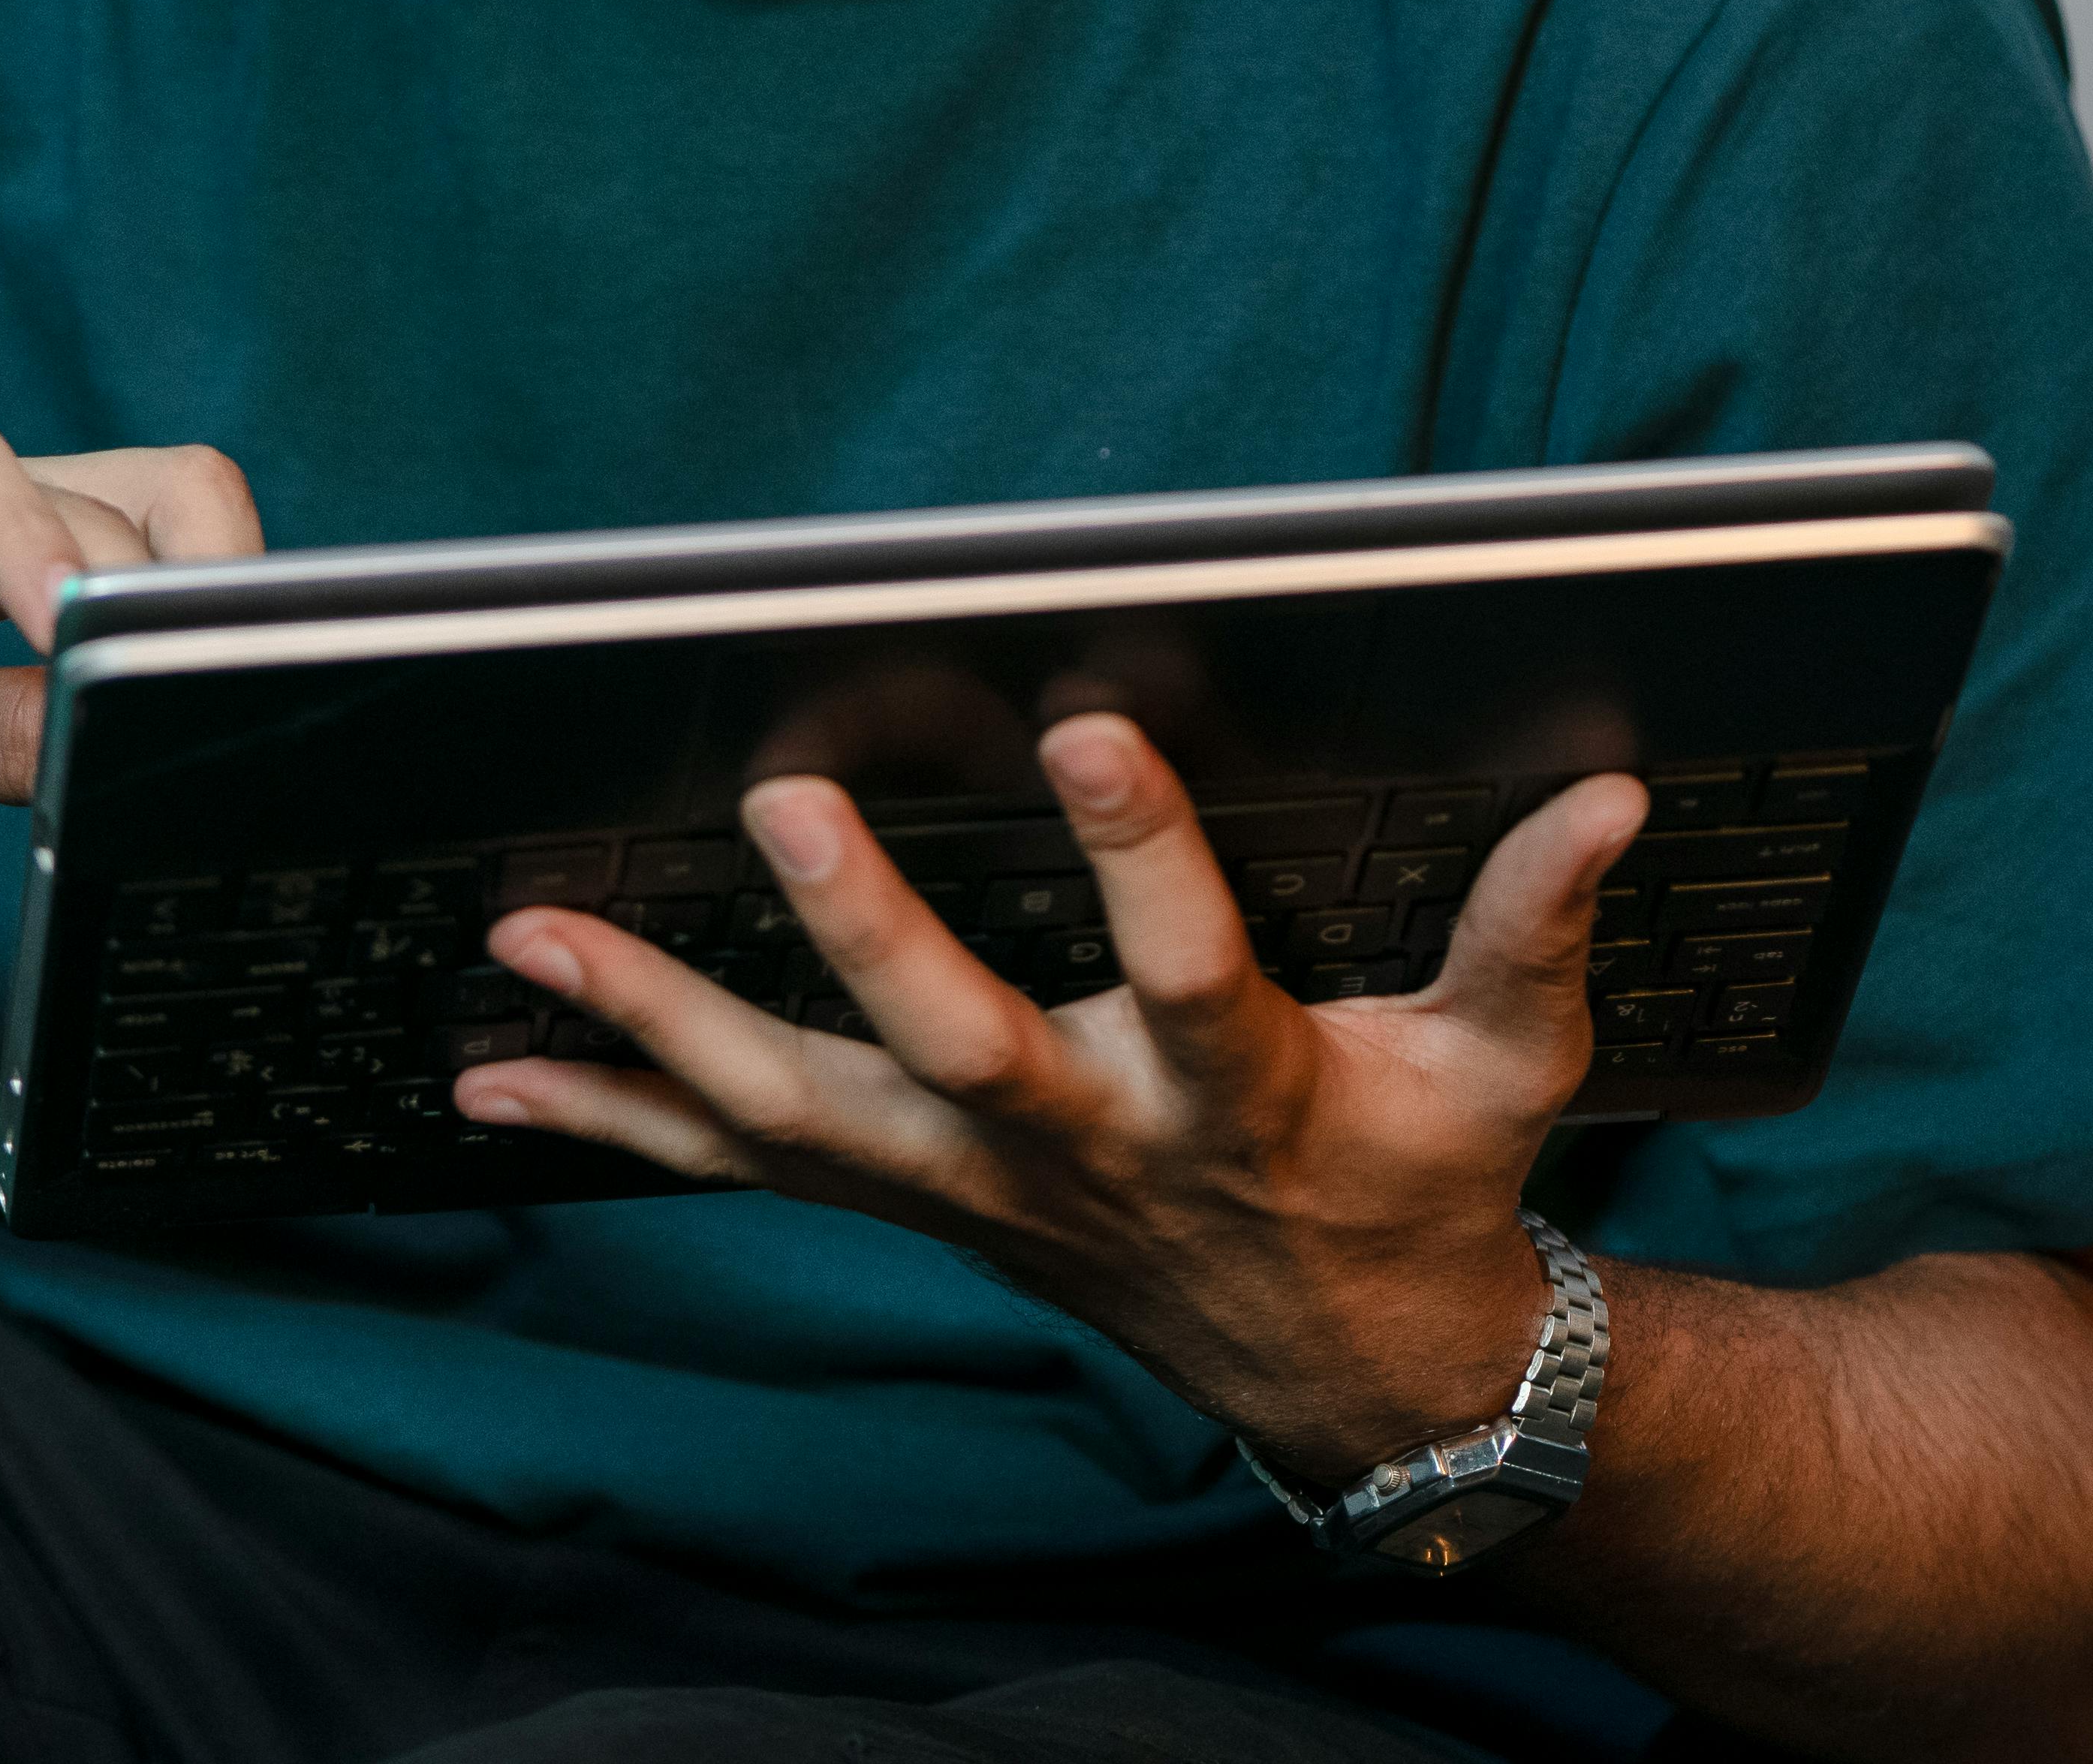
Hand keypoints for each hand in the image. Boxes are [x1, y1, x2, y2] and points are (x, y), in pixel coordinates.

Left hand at [457, 713, 1649, 1476]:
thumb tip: (1603, 792)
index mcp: (1235, 1094)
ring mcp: (978, 1189)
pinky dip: (608, 1120)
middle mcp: (1086, 1146)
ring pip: (797, 1117)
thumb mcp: (1508, 1066)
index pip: (1190, 965)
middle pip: (959, 1047)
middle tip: (779, 805)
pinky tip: (489, 1066)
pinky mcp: (911, 1201)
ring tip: (527, 938)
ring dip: (656, 1030)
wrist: (1354, 1373)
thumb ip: (1533, 925)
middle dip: (864, 932)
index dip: (1143, 853)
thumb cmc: (1425, 1180)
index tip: (1093, 720)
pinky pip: (733, 1171)